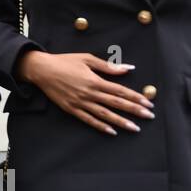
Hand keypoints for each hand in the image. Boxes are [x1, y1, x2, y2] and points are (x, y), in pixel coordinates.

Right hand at [17, 51, 153, 135]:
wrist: (41, 70)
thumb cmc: (64, 61)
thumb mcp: (87, 59)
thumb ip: (108, 66)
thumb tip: (128, 68)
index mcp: (94, 80)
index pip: (120, 90)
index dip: (135, 97)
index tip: (148, 103)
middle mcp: (89, 93)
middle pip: (116, 104)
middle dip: (134, 111)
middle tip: (149, 117)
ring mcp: (80, 103)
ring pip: (104, 114)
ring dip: (121, 122)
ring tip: (135, 128)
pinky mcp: (71, 109)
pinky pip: (88, 120)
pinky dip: (100, 126)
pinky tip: (112, 132)